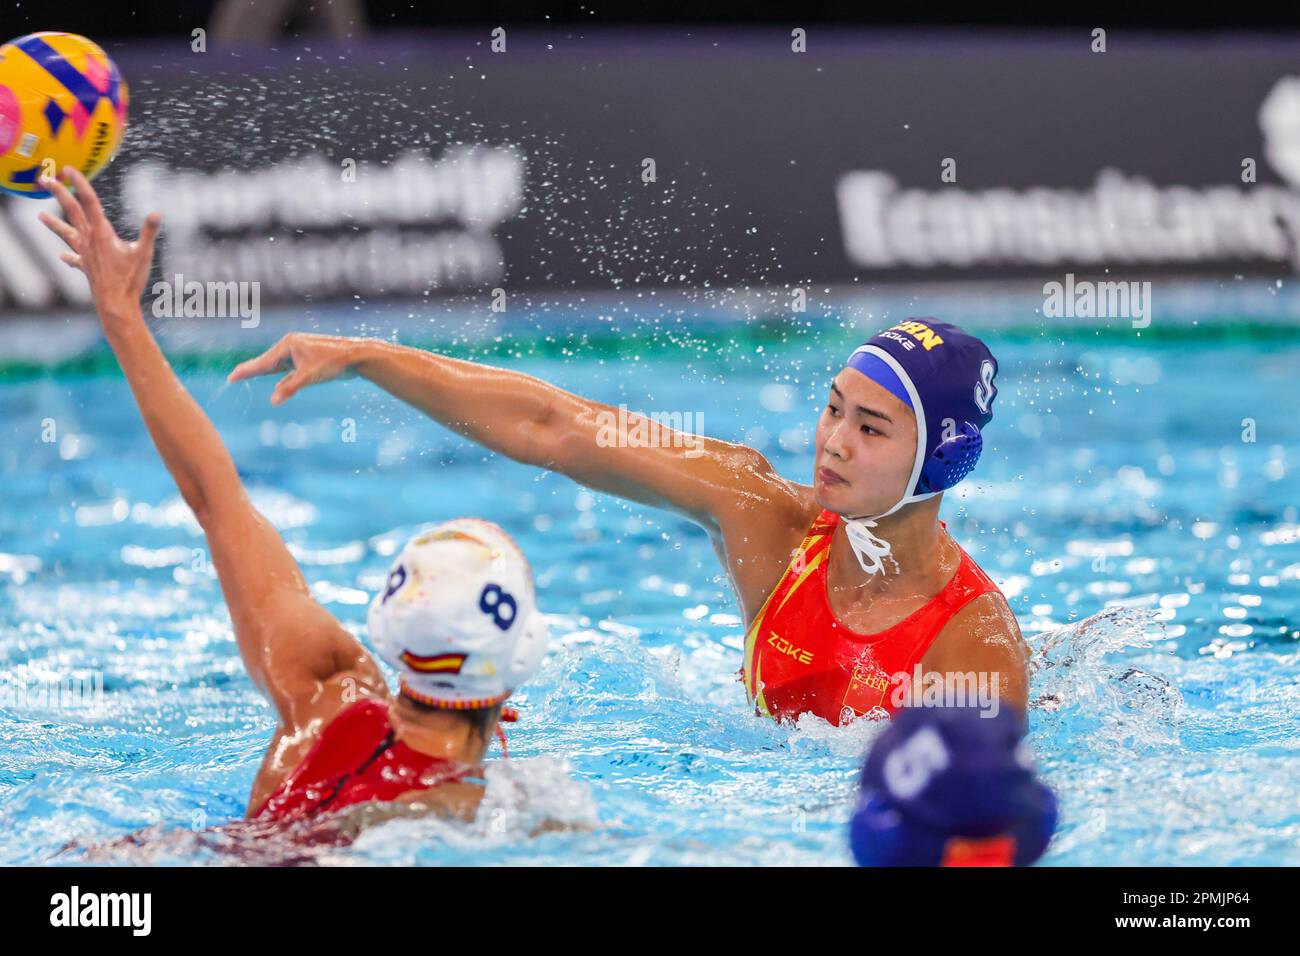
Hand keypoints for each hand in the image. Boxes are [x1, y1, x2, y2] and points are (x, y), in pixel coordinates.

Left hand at [38, 166, 159, 315]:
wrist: (115, 304)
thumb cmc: (129, 280)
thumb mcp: (144, 254)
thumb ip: (149, 232)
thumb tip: (156, 214)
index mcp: (102, 232)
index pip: (89, 201)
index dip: (79, 184)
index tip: (68, 169)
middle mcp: (89, 240)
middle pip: (71, 211)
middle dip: (58, 193)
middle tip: (44, 179)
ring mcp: (85, 253)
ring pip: (67, 233)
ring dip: (53, 223)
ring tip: (39, 215)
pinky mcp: (86, 267)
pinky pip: (74, 258)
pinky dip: (69, 256)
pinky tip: (63, 257)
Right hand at [227, 332, 363, 404]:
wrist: (357, 355)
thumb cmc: (334, 363)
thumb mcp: (310, 377)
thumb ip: (290, 388)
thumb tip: (274, 401)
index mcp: (288, 345)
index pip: (263, 361)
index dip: (247, 370)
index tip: (232, 377)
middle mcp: (292, 345)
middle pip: (268, 362)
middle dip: (252, 369)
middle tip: (233, 377)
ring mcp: (300, 351)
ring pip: (279, 365)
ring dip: (266, 372)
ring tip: (247, 375)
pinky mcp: (308, 358)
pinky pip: (289, 368)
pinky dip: (282, 376)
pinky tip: (277, 383)